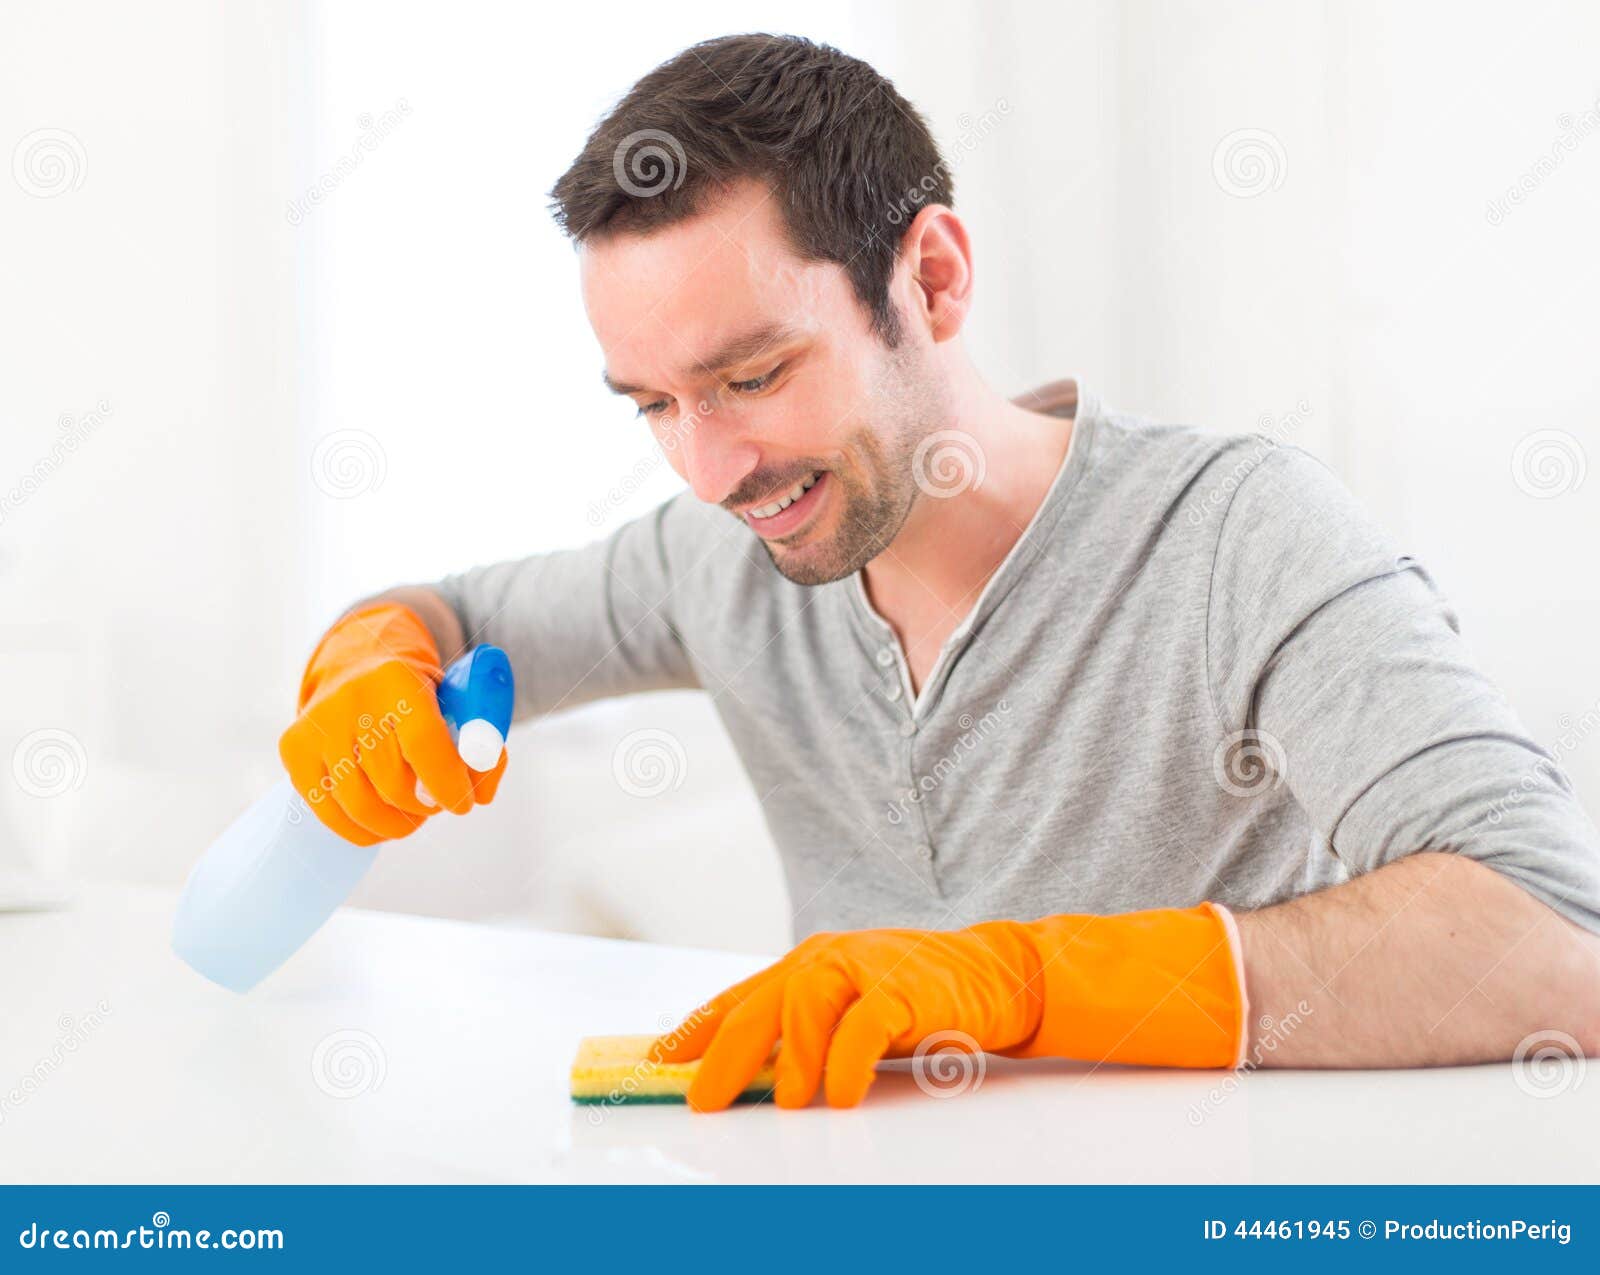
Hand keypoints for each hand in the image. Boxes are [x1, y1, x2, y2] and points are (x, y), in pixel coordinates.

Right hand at [278, 603, 506, 844]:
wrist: (360, 667)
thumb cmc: (419, 696)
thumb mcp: (457, 704)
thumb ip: (482, 747)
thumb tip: (480, 796)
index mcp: (397, 680)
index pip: (424, 742)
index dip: (448, 784)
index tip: (463, 804)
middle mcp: (350, 699)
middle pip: (393, 782)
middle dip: (425, 806)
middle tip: (435, 804)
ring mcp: (317, 725)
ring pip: (360, 805)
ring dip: (396, 824)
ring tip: (413, 816)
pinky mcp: (294, 748)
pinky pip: (329, 812)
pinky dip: (362, 830)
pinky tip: (382, 824)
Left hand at [650, 905, 1245, 1110]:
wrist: (1000, 974)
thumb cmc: (921, 999)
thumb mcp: (854, 1012)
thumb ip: (807, 1033)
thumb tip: (754, 1078)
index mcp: (811, 963)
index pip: (742, 997)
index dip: (699, 1028)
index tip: (662, 1060)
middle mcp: (829, 957)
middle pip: (761, 1005)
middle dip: (724, 1054)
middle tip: (704, 1101)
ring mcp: (867, 967)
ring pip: (806, 1007)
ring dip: (791, 1061)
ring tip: (790, 1104)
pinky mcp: (906, 987)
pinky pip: (863, 1025)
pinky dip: (844, 1063)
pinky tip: (837, 1097)